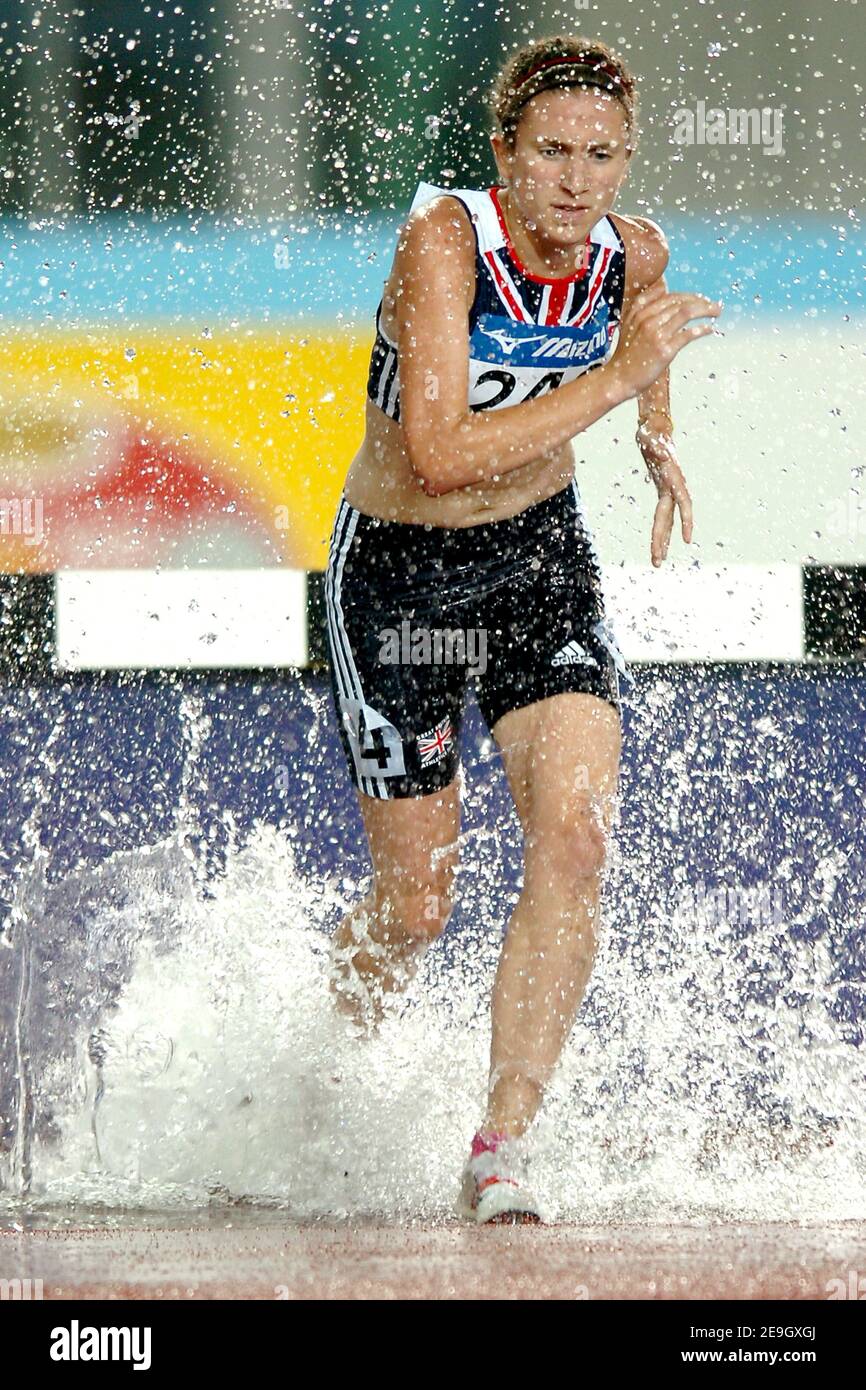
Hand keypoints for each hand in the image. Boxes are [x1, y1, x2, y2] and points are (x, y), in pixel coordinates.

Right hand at [611, 284, 721, 398]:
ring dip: (706, 310)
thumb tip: (663, 286)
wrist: (618, 379)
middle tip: (713, 305)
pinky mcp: (664, 350)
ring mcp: (656, 334)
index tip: (700, 299)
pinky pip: (687, 334)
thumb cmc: (626, 355)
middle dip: (701, 301)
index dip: (688, 296)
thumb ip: (643, 305)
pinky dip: (701, 330)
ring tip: (717, 312)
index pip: (669, 296)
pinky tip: (710, 329)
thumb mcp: (629, 324)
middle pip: (680, 302)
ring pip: (686, 313)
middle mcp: (647, 319)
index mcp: (639, 311)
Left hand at [637, 425, 692, 566]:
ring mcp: (669, 491)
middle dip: (664, 541)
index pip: (683, 503)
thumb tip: (662, 452)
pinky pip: (662, 515)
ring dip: (662, 541)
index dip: (687, 520)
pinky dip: (660, 530)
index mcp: (672, 479)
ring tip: (657, 561)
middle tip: (657, 562)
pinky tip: (658, 544)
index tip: (688, 539)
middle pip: (670, 519)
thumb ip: (656, 445)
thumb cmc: (652, 432)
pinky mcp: (663, 491)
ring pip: (666, 521)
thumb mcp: (651, 437)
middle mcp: (674, 488)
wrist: (655, 429)